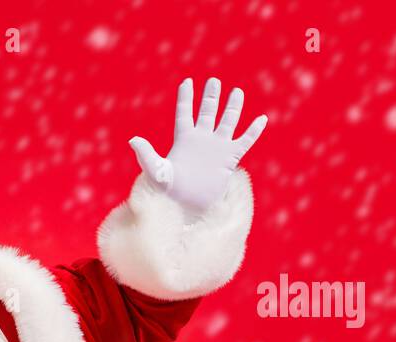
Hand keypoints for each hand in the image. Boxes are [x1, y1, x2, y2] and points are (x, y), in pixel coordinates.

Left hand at [128, 77, 266, 213]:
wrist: (187, 206)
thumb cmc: (168, 190)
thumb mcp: (155, 171)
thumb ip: (146, 154)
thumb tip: (133, 139)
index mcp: (184, 139)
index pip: (185, 113)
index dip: (186, 97)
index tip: (187, 82)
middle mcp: (202, 139)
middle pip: (207, 112)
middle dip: (211, 97)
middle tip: (214, 81)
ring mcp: (217, 147)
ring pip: (227, 121)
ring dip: (232, 107)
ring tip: (237, 91)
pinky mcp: (230, 158)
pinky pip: (245, 141)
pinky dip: (253, 131)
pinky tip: (262, 119)